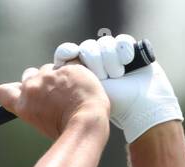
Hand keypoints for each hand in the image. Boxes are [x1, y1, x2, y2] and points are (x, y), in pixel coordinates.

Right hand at [0, 61, 109, 139]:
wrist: (85, 122)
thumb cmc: (65, 128)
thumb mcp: (41, 122)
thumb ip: (34, 107)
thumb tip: (38, 102)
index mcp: (22, 105)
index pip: (3, 91)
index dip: (12, 90)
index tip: (22, 92)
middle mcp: (32, 87)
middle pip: (29, 74)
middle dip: (39, 80)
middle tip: (53, 92)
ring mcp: (49, 76)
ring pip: (49, 67)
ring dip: (57, 75)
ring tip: (71, 90)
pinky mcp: (67, 68)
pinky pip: (70, 64)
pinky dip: (75, 72)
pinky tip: (81, 85)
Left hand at [53, 33, 182, 142]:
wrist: (138, 107)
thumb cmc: (105, 107)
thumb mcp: (79, 95)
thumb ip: (63, 83)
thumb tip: (46, 72)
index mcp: (78, 72)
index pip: (67, 52)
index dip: (68, 51)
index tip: (70, 55)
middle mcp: (94, 62)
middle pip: (87, 47)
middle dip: (95, 61)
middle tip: (102, 77)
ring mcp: (111, 56)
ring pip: (104, 43)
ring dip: (110, 59)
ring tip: (117, 76)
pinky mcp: (129, 51)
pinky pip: (122, 41)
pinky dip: (124, 49)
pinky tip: (127, 62)